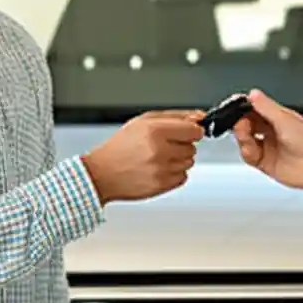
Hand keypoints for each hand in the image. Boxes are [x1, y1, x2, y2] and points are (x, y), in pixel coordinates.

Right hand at [81, 109, 204, 203]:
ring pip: (189, 162)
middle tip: (161, 146)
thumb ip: (175, 116)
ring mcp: (161, 170)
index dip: (191, 130)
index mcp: (155, 131)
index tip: (186, 132)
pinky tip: (158, 169)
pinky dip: (174, 173)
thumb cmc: (121, 146)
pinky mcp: (162, 186)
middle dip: (181, 145)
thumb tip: (199, 117)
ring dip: (178, 160)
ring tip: (157, 158)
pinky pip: (183, 177)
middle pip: (192, 147)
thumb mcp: (144, 121)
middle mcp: (159, 151)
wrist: (102, 173)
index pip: (194, 130)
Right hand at [232, 89, 302, 192]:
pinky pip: (249, 156)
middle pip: (246, 125)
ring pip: (246, 140)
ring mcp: (268, 146)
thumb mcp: (285, 120)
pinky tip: (250, 148)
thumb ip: (266, 108)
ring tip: (245, 134)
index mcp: (277, 117)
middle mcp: (271, 131)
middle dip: (240, 123)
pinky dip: (246, 152)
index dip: (242, 108)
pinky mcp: (265, 162)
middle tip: (239, 122)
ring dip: (242, 137)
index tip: (234, 107)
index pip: (253, 109)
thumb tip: (253, 94)